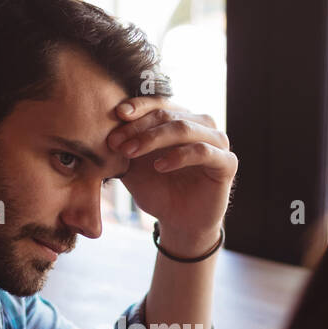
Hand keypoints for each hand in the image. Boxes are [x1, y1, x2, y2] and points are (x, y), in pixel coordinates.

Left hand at [106, 98, 235, 253]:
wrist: (180, 223)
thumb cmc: (158, 190)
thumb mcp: (133, 167)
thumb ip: (123, 146)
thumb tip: (100, 125)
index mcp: (180, 119)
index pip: (158, 104)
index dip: (138, 107)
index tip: (116, 115)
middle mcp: (201, 125)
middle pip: (168, 115)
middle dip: (138, 127)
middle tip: (115, 142)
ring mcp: (217, 142)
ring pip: (185, 128)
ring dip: (154, 138)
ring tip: (130, 152)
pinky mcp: (227, 163)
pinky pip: (203, 152)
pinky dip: (179, 156)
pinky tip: (160, 166)